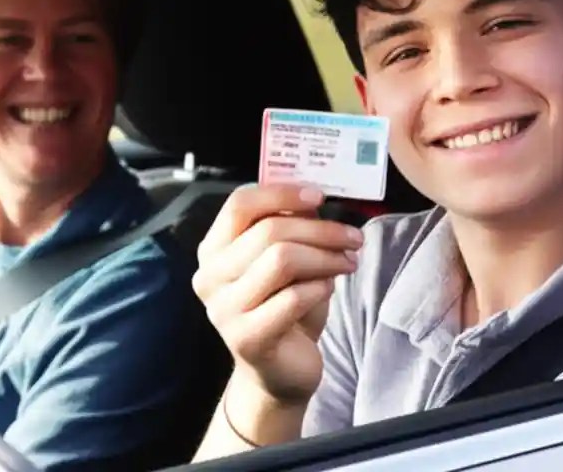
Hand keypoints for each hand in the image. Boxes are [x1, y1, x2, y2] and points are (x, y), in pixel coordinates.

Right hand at [192, 184, 362, 404]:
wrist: (278, 371)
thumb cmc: (283, 308)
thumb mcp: (284, 260)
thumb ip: (291, 227)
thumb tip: (316, 198)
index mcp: (213, 249)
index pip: (240, 204)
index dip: (282, 193)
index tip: (319, 195)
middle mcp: (209, 276)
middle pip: (268, 231)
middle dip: (320, 230)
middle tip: (353, 236)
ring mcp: (223, 309)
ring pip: (282, 260)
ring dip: (325, 257)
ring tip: (348, 261)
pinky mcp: (246, 338)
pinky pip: (292, 298)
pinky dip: (319, 287)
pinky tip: (328, 288)